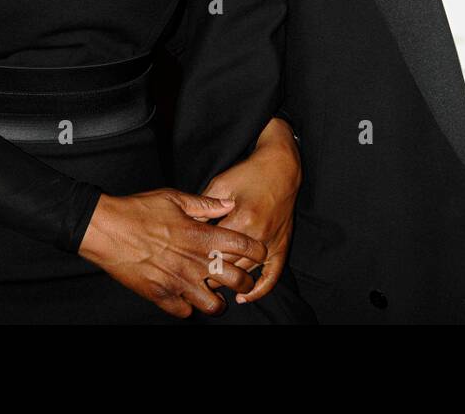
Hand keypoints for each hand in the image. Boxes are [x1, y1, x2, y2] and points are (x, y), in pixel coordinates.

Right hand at [78, 189, 267, 317]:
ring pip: (213, 305)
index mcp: (201, 235)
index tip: (258, 253)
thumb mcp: (175, 198)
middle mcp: (194, 261)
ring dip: (218, 300)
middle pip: (236, 280)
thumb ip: (206, 203)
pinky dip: (188, 306)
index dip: (257, 251)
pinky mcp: (160, 295)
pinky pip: (184, 311)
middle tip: (240, 278)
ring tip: (214, 293)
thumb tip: (229, 203)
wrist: (106, 229)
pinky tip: (186, 296)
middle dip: (244, 280)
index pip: (244, 247)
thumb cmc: (139, 210)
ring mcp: (178, 281)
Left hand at [198, 117, 300, 303]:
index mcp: (241, 218)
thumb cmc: (248, 173)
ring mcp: (272, 241)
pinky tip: (245, 297)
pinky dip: (260, 289)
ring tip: (210, 290)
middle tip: (191, 279)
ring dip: (228, 282)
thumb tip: (186, 229)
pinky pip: (273, 274)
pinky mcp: (282, 244)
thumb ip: (204, 208)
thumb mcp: (220, 184)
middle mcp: (258, 233)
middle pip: (229, 265)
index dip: (196, 258)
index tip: (182, 263)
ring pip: (247, 272)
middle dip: (209, 274)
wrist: (280, 167)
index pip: (214, 249)